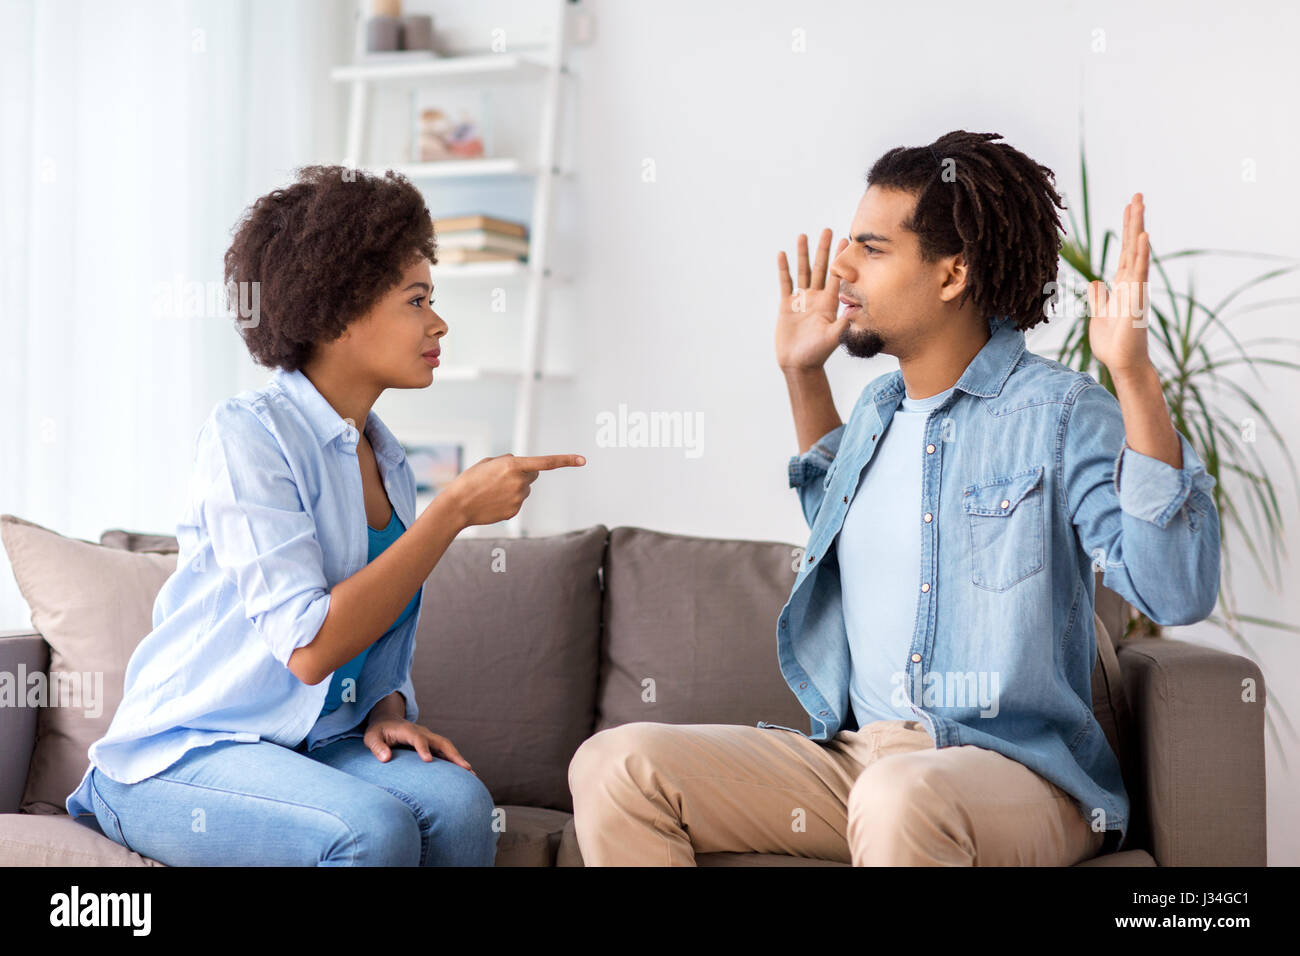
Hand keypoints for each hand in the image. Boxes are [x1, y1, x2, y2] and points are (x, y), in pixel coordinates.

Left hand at [364, 718, 475, 774]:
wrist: (387, 721)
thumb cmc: (378, 731)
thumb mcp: (371, 737)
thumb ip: (377, 747)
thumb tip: (386, 759)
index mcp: (408, 730)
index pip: (418, 738)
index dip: (423, 748)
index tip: (427, 761)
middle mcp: (423, 733)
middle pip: (441, 742)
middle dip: (453, 755)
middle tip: (465, 768)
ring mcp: (429, 739)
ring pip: (447, 747)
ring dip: (459, 759)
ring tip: (472, 774)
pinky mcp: (431, 745)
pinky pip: (446, 753)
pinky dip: (455, 762)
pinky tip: (465, 775)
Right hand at [442, 453, 584, 526]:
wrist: (458, 505)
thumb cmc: (471, 480)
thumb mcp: (489, 463)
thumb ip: (510, 462)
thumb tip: (524, 468)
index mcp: (514, 466)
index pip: (546, 462)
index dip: (566, 460)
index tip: (583, 460)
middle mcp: (520, 482)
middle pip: (533, 474)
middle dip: (524, 474)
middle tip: (502, 477)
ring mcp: (519, 499)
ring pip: (524, 489)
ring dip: (514, 487)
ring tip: (492, 490)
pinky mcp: (515, 511)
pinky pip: (517, 501)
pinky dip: (508, 500)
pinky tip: (493, 501)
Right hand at [775, 228, 850, 371]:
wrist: (799, 364)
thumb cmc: (817, 354)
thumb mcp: (832, 339)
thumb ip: (841, 325)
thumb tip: (854, 312)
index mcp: (829, 304)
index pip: (837, 277)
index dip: (841, 259)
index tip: (846, 241)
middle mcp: (816, 298)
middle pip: (820, 268)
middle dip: (823, 250)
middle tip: (828, 230)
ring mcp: (801, 300)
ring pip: (802, 271)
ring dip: (803, 254)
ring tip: (803, 236)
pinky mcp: (787, 305)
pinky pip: (785, 283)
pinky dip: (784, 269)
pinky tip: (783, 254)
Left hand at [1087, 193, 1153, 376]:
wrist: (1122, 363)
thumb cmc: (1113, 343)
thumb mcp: (1099, 316)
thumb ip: (1099, 298)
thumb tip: (1096, 282)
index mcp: (1121, 284)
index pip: (1125, 250)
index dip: (1126, 229)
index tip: (1128, 207)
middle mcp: (1130, 282)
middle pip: (1133, 245)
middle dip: (1134, 220)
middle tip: (1138, 194)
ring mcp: (1135, 288)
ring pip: (1137, 252)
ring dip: (1137, 228)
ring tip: (1139, 204)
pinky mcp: (1136, 299)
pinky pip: (1139, 272)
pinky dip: (1142, 254)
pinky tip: (1143, 237)